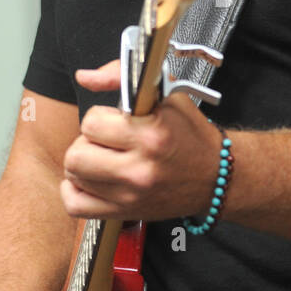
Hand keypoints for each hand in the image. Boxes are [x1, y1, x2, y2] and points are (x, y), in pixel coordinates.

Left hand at [60, 58, 223, 220]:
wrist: (216, 177)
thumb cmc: (192, 136)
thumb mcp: (166, 97)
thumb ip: (122, 77)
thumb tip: (86, 77)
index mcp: (151, 136)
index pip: (92, 124)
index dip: (100, 118)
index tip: (115, 121)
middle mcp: (140, 170)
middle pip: (77, 155)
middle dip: (86, 142)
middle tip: (104, 141)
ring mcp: (130, 196)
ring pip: (74, 177)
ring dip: (82, 165)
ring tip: (102, 159)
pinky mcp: (125, 213)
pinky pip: (76, 206)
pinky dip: (75, 191)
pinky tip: (90, 181)